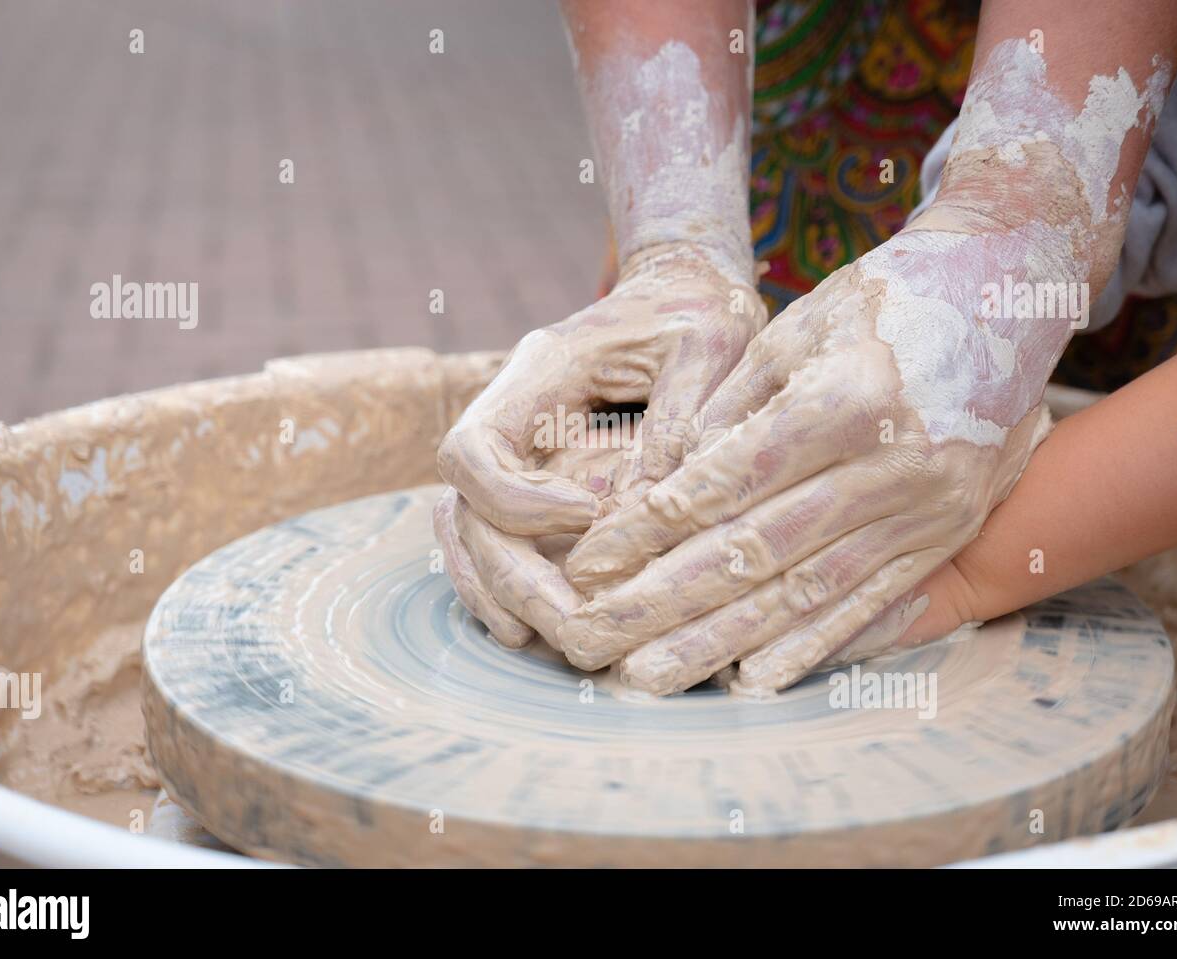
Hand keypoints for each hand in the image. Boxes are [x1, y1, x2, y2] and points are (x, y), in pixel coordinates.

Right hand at [435, 242, 765, 646]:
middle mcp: (512, 418)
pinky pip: (502, 543)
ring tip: (554, 643)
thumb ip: (682, 420)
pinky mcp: (541, 482)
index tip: (588, 518)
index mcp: (538, 374)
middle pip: (468, 512)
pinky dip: (514, 590)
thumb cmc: (698, 312)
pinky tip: (547, 632)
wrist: (685, 293)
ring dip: (504, 595)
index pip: (473, 449)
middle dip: (512, 577)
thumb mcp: (709, 347)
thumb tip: (653, 514)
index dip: (515, 501)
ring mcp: (519, 452)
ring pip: (472, 536)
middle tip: (574, 626)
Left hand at [558, 212, 1064, 693]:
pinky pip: (871, 604)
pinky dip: (809, 646)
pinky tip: (752, 680)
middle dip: (666, 602)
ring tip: (651, 677)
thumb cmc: (885, 301)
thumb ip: (732, 411)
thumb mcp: (798, 329)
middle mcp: (892, 466)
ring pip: (807, 592)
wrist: (1007, 297)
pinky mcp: (947, 536)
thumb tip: (663, 489)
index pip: (729, 482)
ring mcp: (927, 510)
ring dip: (721, 641)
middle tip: (594, 638)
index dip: (651, 530)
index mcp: (846, 401)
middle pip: (759, 551)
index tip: (591, 565)